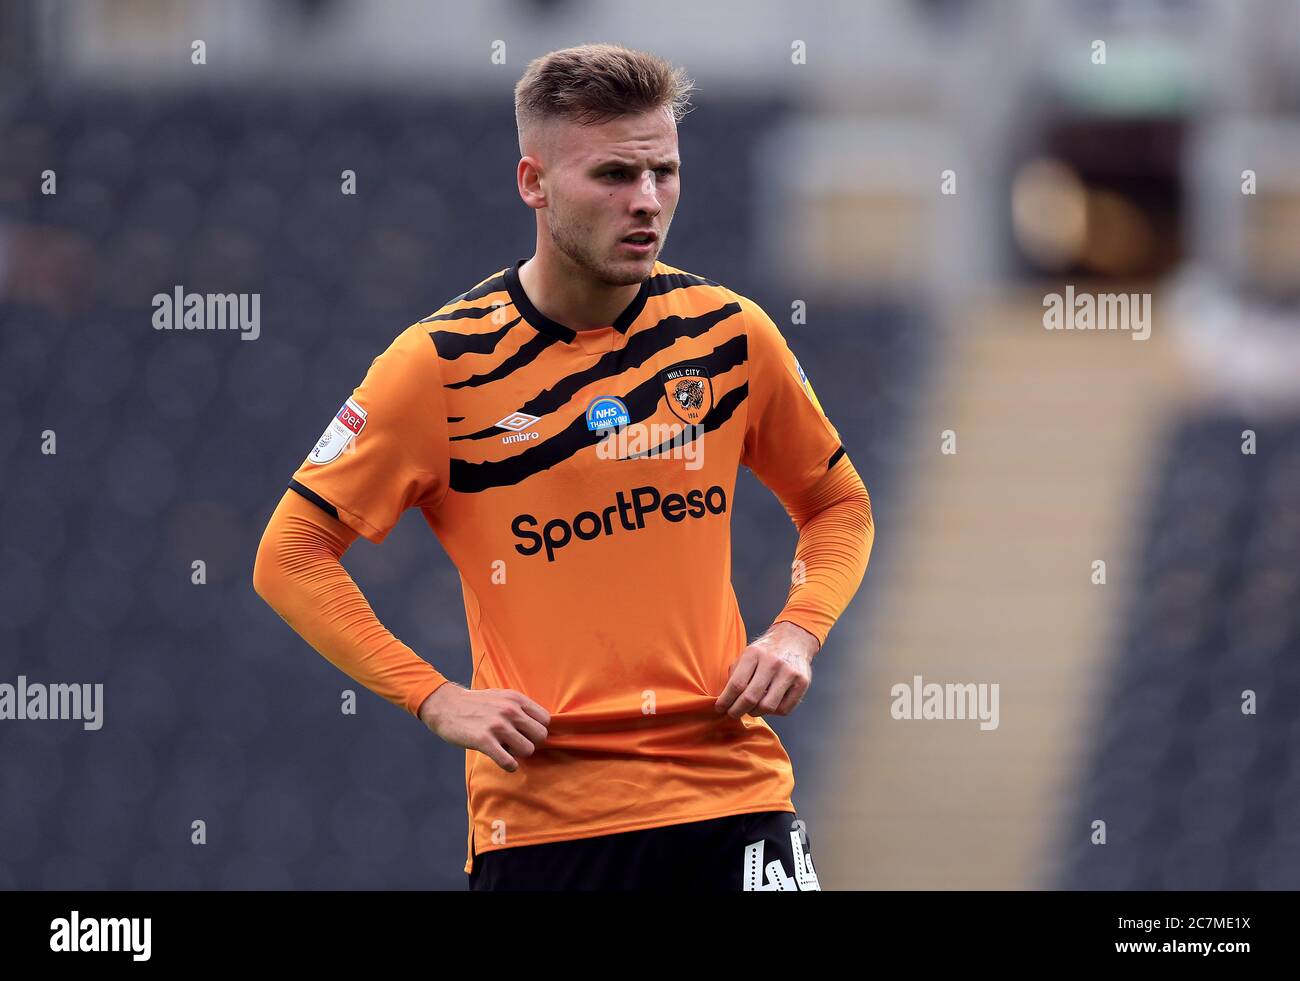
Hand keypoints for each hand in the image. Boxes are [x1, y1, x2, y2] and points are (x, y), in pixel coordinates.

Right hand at [418, 683, 549, 771]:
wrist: (445, 705)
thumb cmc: (475, 704)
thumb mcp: (501, 696)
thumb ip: (519, 707)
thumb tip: (539, 723)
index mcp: (516, 699)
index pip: (545, 720)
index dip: (536, 730)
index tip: (525, 734)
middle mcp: (510, 710)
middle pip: (541, 736)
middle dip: (531, 743)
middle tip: (517, 744)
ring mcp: (497, 725)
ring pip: (528, 750)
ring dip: (518, 755)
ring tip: (506, 750)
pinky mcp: (484, 740)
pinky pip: (508, 762)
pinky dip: (509, 766)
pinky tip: (503, 762)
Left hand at [714, 621, 818, 718]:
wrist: (794, 639)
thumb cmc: (765, 652)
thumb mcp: (747, 655)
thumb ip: (735, 674)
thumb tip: (724, 699)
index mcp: (754, 654)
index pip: (737, 684)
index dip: (726, 700)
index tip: (719, 708)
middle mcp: (772, 662)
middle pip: (750, 698)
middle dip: (737, 711)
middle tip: (733, 713)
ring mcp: (789, 673)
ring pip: (767, 706)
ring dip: (755, 712)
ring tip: (751, 709)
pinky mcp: (802, 683)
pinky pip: (784, 709)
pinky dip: (773, 712)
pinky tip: (768, 704)